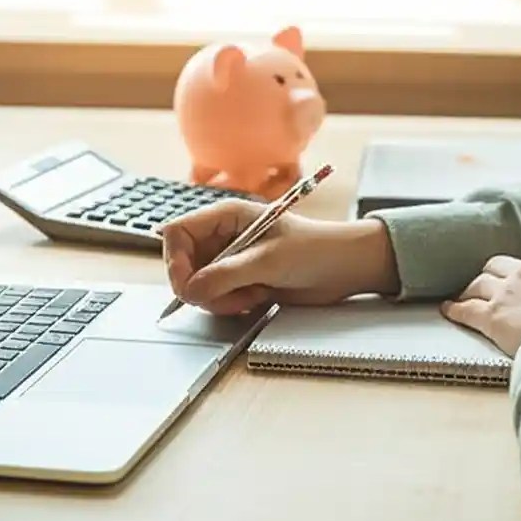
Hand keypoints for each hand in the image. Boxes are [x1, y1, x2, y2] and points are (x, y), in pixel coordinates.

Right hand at [160, 198, 399, 314]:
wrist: (344, 268)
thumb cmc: (314, 250)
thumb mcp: (267, 261)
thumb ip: (226, 275)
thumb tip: (190, 290)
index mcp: (226, 216)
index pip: (177, 233)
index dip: (175, 260)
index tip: (187, 284)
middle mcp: (223, 236)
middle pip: (184, 263)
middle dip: (199, 286)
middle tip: (220, 298)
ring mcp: (230, 260)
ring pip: (198, 285)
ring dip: (217, 298)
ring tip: (248, 296)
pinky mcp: (240, 281)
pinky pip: (216, 298)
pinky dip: (229, 305)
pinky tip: (254, 300)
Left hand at [442, 254, 520, 356]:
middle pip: (498, 266)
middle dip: (491, 276)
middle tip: (487, 286)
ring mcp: (507, 293)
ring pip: (477, 284)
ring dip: (470, 290)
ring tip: (464, 297)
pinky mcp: (492, 317)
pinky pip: (465, 309)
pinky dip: (455, 309)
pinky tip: (449, 311)